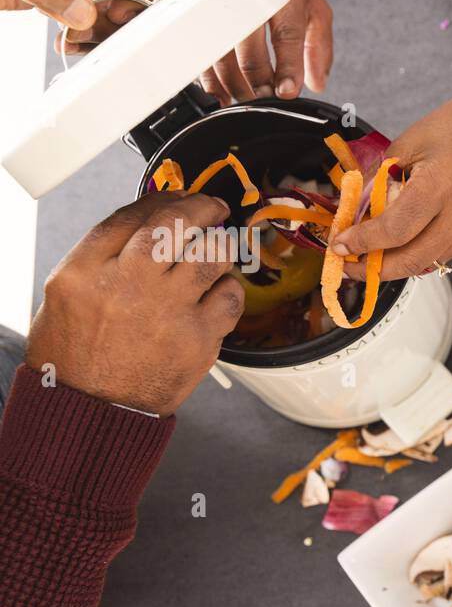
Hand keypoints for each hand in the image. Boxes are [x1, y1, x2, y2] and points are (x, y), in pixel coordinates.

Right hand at [26, 192, 244, 416]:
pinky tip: (221, 291)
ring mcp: (166, 311)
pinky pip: (230, 296)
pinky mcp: (198, 339)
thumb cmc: (76, 358)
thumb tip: (147, 223)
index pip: (131, 215)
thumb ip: (102, 258)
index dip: (164, 197)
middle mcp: (126, 285)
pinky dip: (230, 288)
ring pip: (211, 254)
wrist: (91, 412)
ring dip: (221, 245)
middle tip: (215, 207)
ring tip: (220, 247)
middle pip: (175, 224)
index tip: (181, 194)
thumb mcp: (65, 296)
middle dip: (203, 207)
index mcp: (85, 271)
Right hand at [196, 0, 331, 102]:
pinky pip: (202, 45)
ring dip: (231, 82)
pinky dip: (209, 73)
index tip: (285, 92)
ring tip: (244, 98)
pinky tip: (219, 89)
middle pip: (250, 47)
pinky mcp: (204, 3)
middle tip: (264, 98)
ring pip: (221, 48)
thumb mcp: (315, 7)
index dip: (287, 67)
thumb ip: (320, 47)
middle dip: (256, 81)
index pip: (287, 36)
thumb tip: (317, 83)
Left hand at [333, 91, 451, 279]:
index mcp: (440, 184)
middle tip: (349, 264)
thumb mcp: (409, 143)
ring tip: (368, 256)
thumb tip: (355, 212)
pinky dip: (416, 253)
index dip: (362, 243)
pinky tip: (398, 245)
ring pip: (427, 262)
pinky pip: (442, 253)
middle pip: (412, 260)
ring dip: (394, 265)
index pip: (394, 230)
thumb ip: (379, 179)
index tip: (340, 244)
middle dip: (375, 268)